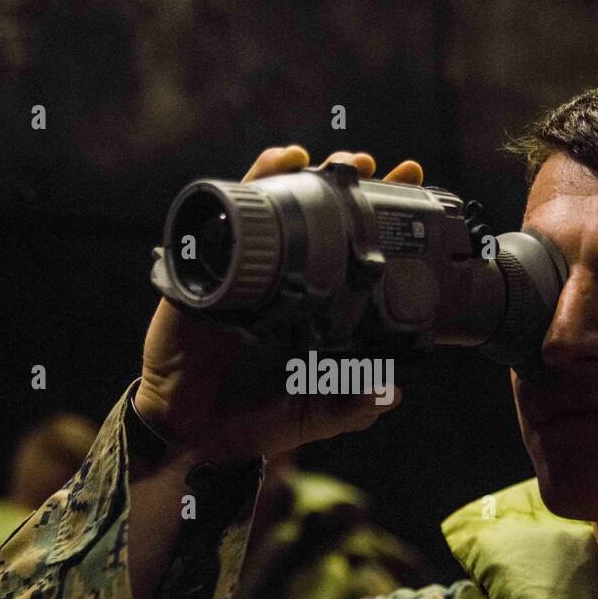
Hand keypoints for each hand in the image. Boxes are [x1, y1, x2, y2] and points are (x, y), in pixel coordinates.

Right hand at [134, 145, 422, 462]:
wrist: (191, 441)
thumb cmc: (248, 422)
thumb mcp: (311, 414)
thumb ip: (350, 407)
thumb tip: (392, 393)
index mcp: (303, 309)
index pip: (346, 253)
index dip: (374, 220)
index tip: (406, 190)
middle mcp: (273, 285)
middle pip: (309, 219)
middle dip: (338, 184)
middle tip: (364, 164)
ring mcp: (236, 278)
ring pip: (265, 212)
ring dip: (291, 176)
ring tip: (318, 158)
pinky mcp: (200, 281)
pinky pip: (220, 227)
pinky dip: (242, 192)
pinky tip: (272, 168)